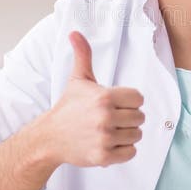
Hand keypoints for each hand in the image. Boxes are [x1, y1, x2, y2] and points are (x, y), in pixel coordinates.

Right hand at [45, 31, 144, 168]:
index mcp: (105, 96)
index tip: (115, 104)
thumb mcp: (78, 79)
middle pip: (140, 117)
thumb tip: (74, 32)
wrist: (50, 137)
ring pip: (137, 135)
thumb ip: (82, 55)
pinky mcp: (103, 156)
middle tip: (111, 119)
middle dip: (128, 118)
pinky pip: (131, 153)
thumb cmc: (68, 107)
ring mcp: (104, 138)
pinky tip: (109, 143)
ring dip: (126, 135)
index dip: (129, 101)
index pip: (138, 98)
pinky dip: (123, 150)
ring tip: (109, 131)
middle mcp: (105, 117)